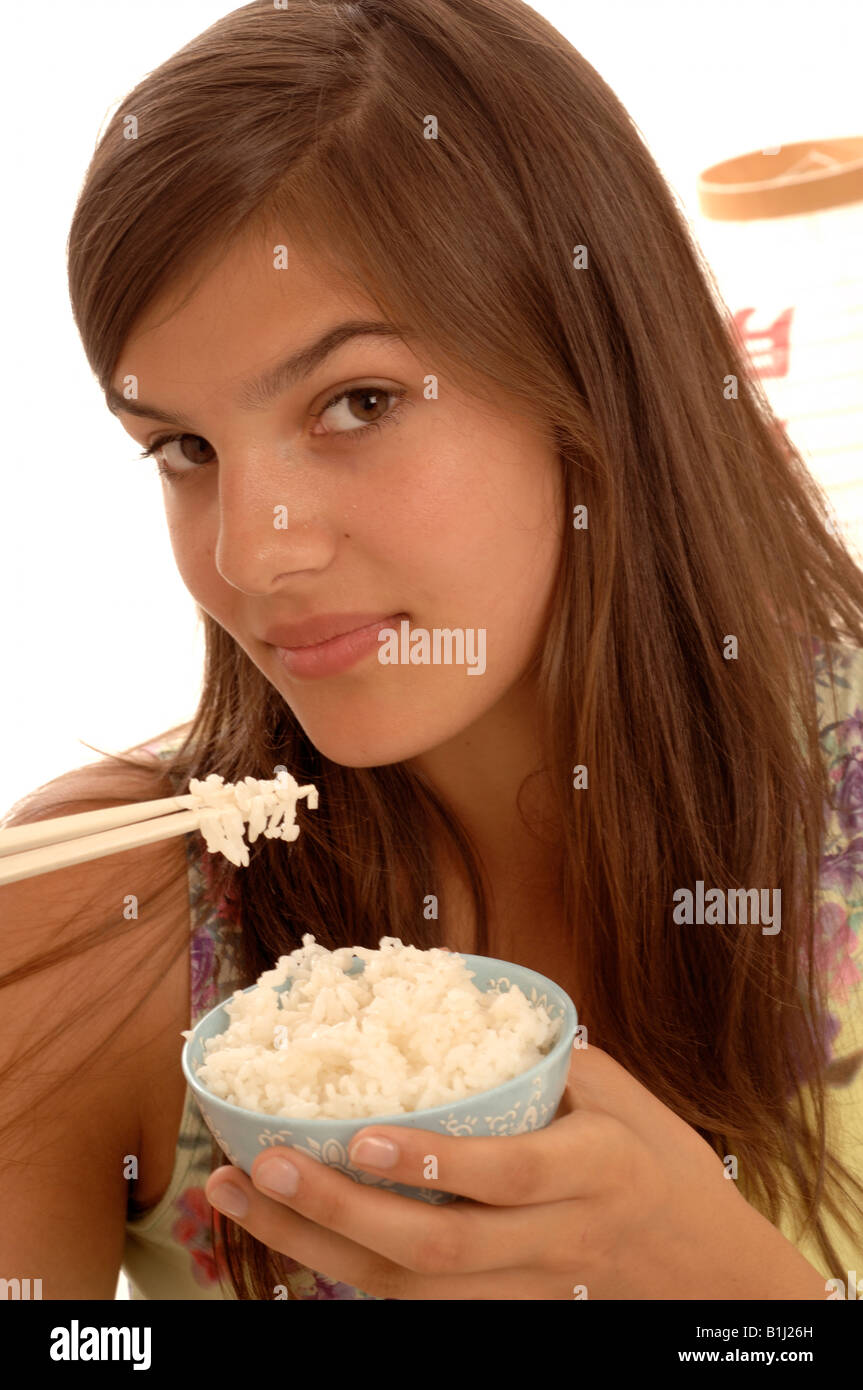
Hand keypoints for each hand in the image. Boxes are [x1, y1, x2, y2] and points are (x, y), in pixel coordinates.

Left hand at [205, 1044, 827, 1298]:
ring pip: (412, 1291)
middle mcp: (557, 1241)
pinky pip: (417, 1307)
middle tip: (262, 1165)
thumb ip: (551, 1061)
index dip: (433, 1163)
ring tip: (242, 1198)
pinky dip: (346, 1274)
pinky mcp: (505, 1313)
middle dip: (340, 1212)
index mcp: (595, 1170)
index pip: (508, 1177)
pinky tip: (289, 1236)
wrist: (705, 1272)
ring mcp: (528, 1290)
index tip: (359, 1134)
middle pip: (440, 1249)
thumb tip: (464, 1004)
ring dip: (318, 1248)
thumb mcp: (625, 1095)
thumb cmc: (663, 1163)